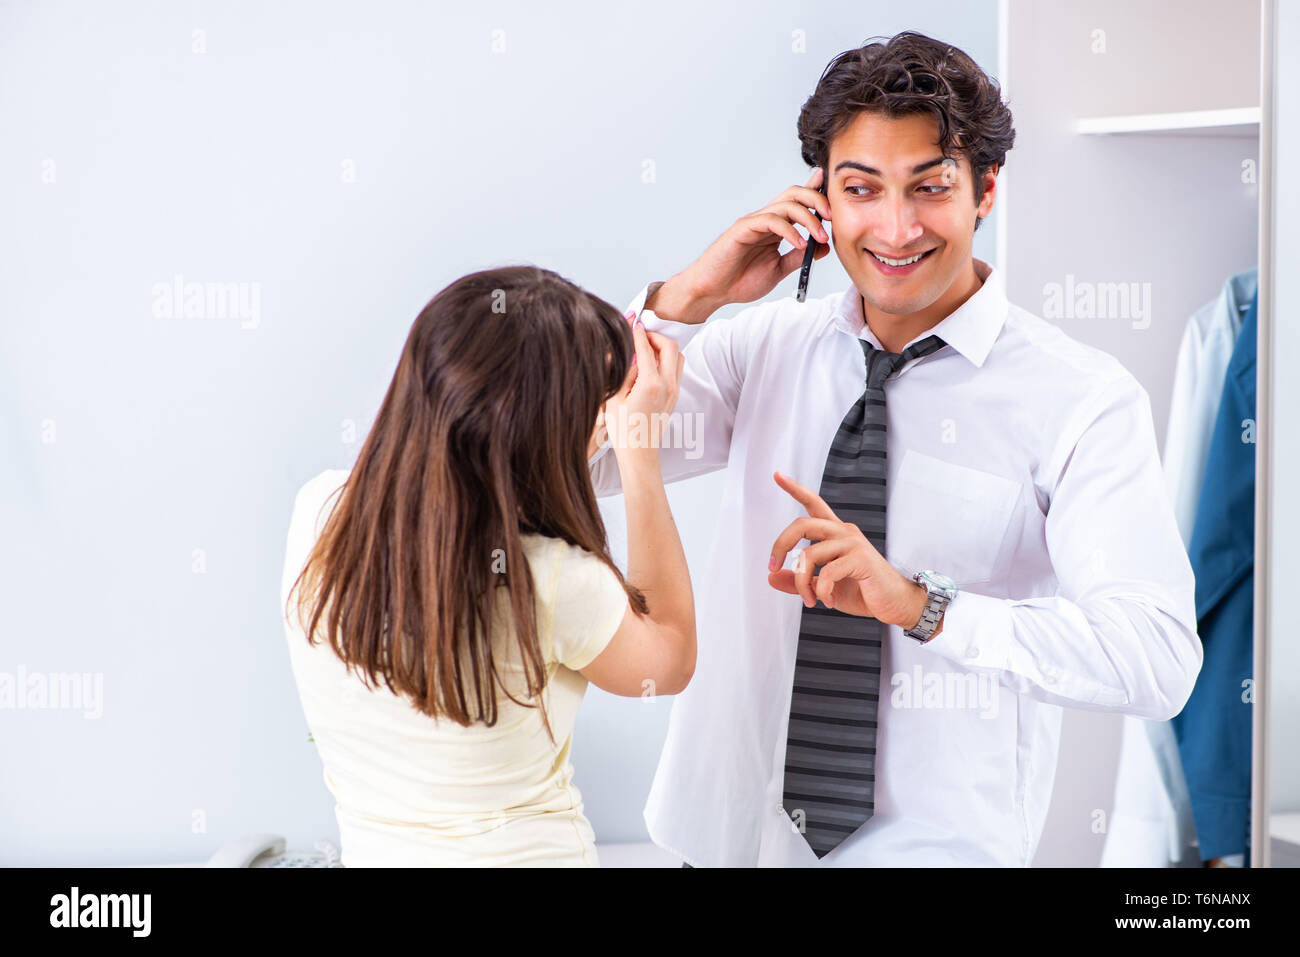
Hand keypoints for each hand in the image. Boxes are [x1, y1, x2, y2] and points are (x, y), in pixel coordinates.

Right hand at [599, 319, 684, 456]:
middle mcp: (668, 386)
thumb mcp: (614, 397)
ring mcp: (674, 392)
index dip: (638, 334)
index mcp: (651, 384)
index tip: (633, 324)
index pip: (646, 349)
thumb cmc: (623, 429)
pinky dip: (666, 361)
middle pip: (671, 347)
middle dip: (656, 337)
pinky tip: (650, 366)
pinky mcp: (675, 397)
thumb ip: (621, 370)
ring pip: (678, 357)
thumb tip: (623, 350)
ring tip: (646, 350)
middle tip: (641, 336)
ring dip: (664, 349)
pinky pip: (676, 370)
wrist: (639, 452)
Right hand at [660, 168, 833, 321]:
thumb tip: (823, 247)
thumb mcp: (778, 270)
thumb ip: (798, 257)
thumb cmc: (739, 281)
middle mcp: (765, 220)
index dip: (815, 192)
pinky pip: (770, 221)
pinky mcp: (743, 229)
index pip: (797, 202)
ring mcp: (754, 222)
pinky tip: (799, 244)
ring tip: (820, 236)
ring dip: (808, 218)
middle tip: (832, 217)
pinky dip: (789, 231)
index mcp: (774, 227)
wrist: (712, 291)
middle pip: (794, 194)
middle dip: (817, 200)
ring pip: (785, 205)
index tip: (834, 191)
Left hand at [766, 471, 925, 628]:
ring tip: (809, 600)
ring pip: (809, 554)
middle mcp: (844, 532)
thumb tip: (771, 578)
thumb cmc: (862, 592)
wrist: (894, 605)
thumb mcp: (823, 587)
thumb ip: (799, 581)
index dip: (794, 489)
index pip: (814, 503)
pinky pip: (827, 573)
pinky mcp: (862, 559)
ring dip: (801, 582)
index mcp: (835, 534)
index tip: (777, 475)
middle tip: (772, 567)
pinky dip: (821, 592)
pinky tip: (827, 601)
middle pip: (802, 524)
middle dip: (780, 545)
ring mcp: (853, 543)